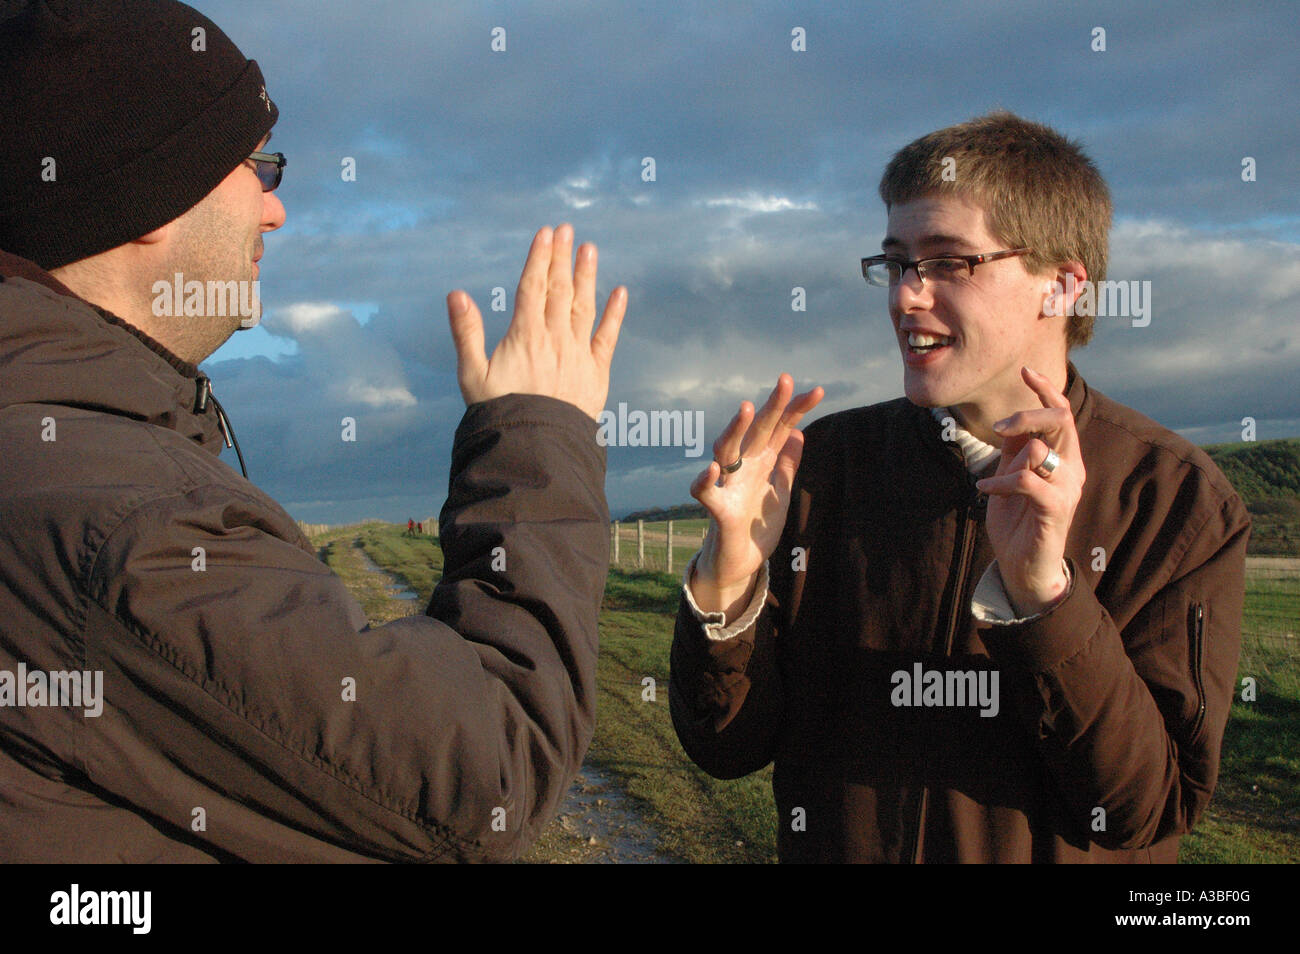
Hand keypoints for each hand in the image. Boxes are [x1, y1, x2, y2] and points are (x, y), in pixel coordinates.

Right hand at [447, 224, 626, 420]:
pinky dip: (615, 314)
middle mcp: (554, 339)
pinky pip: (607, 337)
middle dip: (562, 257)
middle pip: (559, 289)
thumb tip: (456, 294)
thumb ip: (466, 332)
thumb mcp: (472, 375)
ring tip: (589, 249)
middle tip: (567, 229)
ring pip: (584, 306)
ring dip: (587, 276)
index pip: (533, 287)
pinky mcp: (596, 373)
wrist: (535, 448)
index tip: (545, 233)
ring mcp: (578, 353)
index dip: (539, 258)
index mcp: (524, 336)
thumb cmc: (499, 413)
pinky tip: (620, 292)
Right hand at [689, 374, 822, 614]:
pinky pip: (706, 494)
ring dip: (735, 430)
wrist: (738, 564)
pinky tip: (712, 468)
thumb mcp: (779, 492)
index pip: (780, 429)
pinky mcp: (718, 512)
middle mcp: (743, 468)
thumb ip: (786, 464)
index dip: (796, 410)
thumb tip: (798, 433)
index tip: (818, 391)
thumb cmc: (755, 525)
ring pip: (726, 451)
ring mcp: (728, 486)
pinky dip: (706, 481)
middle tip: (785, 380)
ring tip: (747, 408)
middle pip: (756, 431)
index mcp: (761, 462)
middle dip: (771, 406)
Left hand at [975, 366, 1084, 615]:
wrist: (1024, 565)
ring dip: (1006, 460)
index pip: (1062, 412)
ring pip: (1041, 449)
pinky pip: (1026, 481)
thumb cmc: (1018, 519)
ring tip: (990, 480)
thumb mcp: (1012, 474)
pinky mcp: (1055, 509)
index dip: (1045, 390)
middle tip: (998, 428)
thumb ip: (1015, 449)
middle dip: (1026, 415)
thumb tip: (1009, 420)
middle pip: (1059, 421)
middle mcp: (1072, 468)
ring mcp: (1066, 488)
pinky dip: (1000, 481)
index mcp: (1064, 456)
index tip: (1026, 371)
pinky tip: (986, 489)